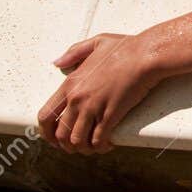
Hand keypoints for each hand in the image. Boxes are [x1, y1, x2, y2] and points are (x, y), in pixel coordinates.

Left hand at [37, 33, 158, 154]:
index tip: (55, 138)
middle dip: (66, 145)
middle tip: (76, 146)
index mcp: (70, 83)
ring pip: (77, 140)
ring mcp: (93, 107)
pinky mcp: (110, 114)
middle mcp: (77, 98)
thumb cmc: (126, 48)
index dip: (46, 133)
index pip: (45, 116)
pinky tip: (108, 144)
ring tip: (92, 147)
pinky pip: (98, 139)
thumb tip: (57, 62)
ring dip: (83, 148)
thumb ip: (73, 52)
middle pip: (60, 133)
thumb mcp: (96, 42)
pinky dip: (101, 146)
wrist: (147, 56)